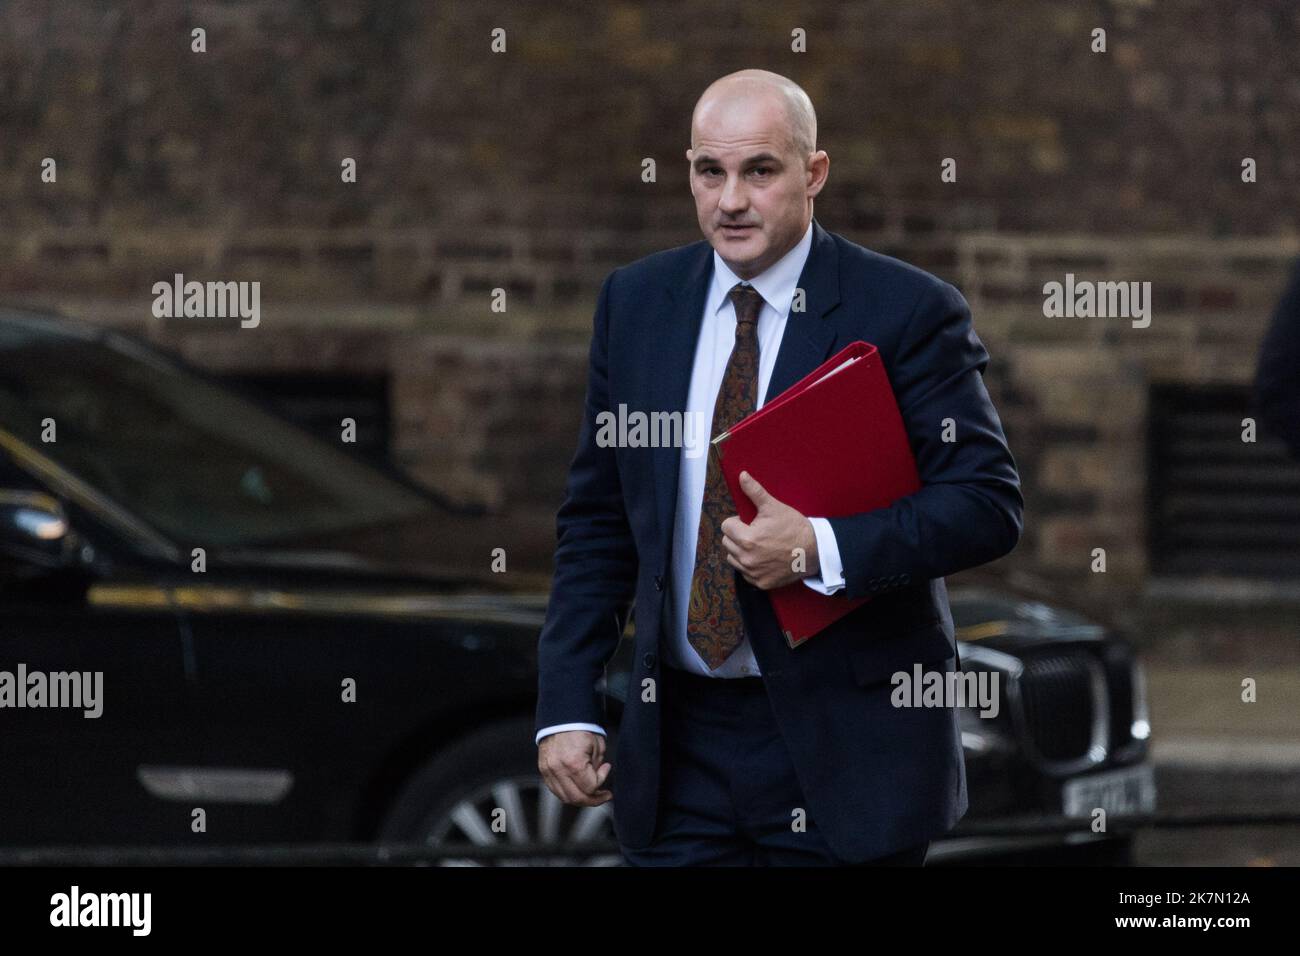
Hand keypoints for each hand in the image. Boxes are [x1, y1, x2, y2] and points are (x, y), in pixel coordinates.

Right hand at [538, 730, 611, 806]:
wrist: (562, 717)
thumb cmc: (581, 728)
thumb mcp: (597, 746)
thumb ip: (597, 768)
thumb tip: (597, 782)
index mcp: (574, 762)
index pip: (590, 787)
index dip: (602, 781)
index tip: (606, 768)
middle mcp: (558, 769)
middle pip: (577, 798)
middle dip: (593, 800)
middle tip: (603, 795)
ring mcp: (548, 771)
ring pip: (565, 797)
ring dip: (580, 798)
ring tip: (591, 792)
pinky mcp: (543, 770)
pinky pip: (556, 790)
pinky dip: (568, 792)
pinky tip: (577, 787)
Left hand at [721, 471, 819, 589]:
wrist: (814, 550)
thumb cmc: (794, 527)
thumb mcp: (774, 507)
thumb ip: (754, 492)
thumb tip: (742, 475)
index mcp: (747, 539)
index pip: (726, 526)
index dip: (737, 521)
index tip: (749, 522)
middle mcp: (747, 559)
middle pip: (727, 542)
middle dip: (737, 535)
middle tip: (755, 532)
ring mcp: (753, 573)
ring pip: (733, 558)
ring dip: (740, 551)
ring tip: (758, 545)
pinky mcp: (760, 583)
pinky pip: (745, 573)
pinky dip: (750, 566)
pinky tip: (764, 558)